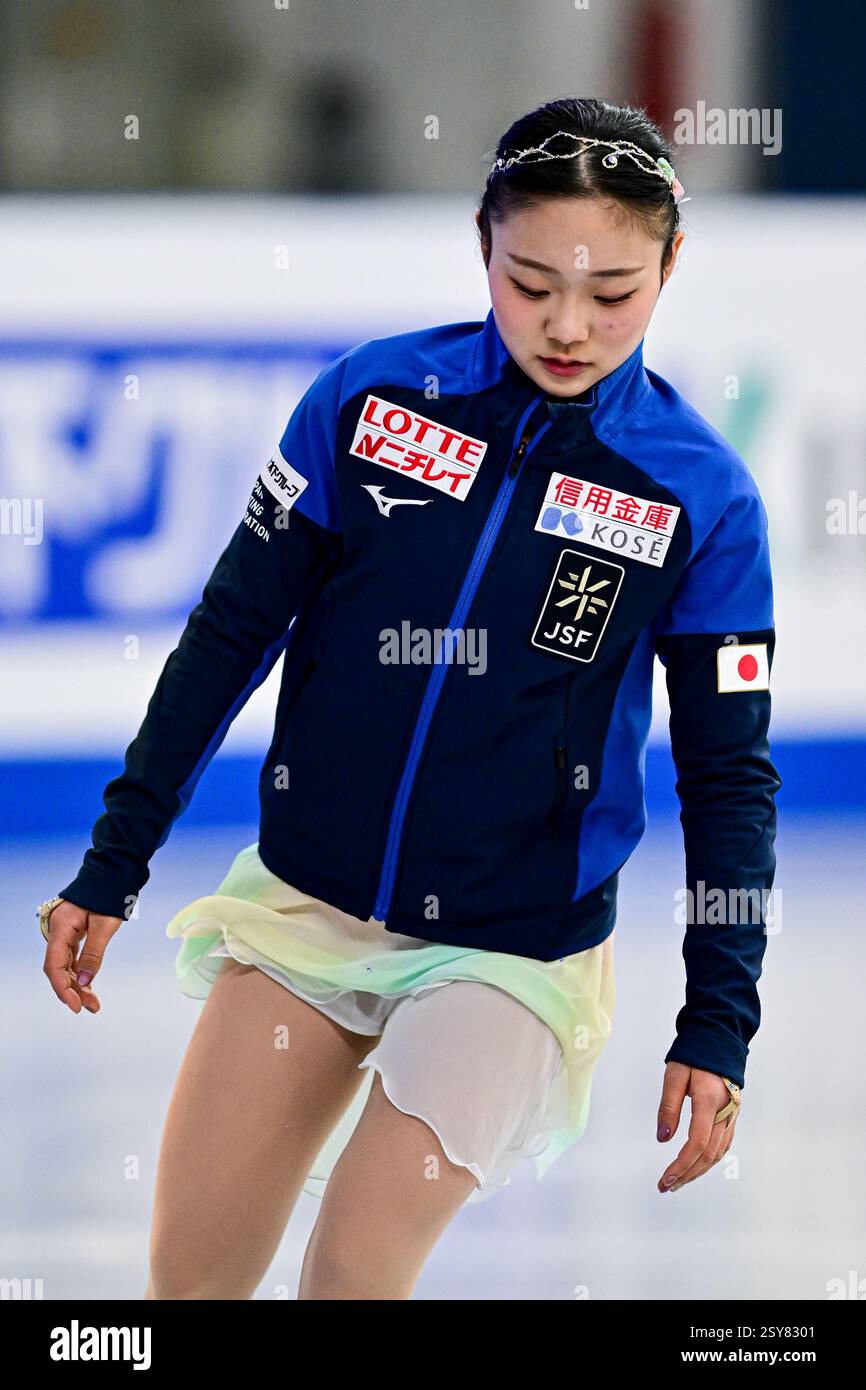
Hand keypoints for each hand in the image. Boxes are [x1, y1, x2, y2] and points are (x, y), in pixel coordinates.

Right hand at [41, 898, 122, 1013]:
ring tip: (93, 1002)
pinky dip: (80, 972)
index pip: (54, 965)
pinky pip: (72, 957)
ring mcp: (65, 932)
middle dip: (72, 990)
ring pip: (65, 965)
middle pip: (58, 968)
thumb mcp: (105, 925)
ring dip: (77, 984)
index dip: (63, 988)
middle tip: (91, 1007)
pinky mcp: (73, 933)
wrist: (113, 873)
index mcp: (61, 928)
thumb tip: (86, 981)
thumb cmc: (109, 895)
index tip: (76, 1006)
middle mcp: (58, 931)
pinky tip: (88, 986)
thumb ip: (94, 954)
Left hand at [656, 1061, 736, 1192]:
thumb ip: (668, 1106)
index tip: (666, 1178)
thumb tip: (663, 1139)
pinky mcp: (733, 1116)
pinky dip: (709, 1160)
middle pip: (709, 1154)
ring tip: (678, 1182)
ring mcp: (732, 1115)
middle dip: (687, 1174)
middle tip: (667, 1186)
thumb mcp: (674, 1075)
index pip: (698, 1142)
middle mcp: (725, 1111)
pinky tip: (697, 1167)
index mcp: (710, 1100)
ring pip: (718, 1153)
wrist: (718, 1041)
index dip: (682, 1164)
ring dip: (698, 1171)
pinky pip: (723, 1145)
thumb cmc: (694, 1055)